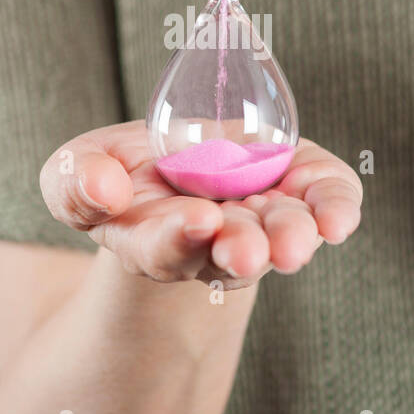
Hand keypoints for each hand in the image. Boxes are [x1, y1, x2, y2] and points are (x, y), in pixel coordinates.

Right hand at [40, 120, 361, 288]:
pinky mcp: (303, 187)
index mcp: (155, 242)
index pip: (163, 250)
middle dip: (239, 251)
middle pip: (231, 256)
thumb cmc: (124, 172)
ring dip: (291, 237)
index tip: (195, 220)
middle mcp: (217, 242)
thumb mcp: (79, 167)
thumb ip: (74, 182)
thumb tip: (105, 188)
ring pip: (284, 236)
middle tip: (246, 252)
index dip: (177, 237)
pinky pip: (330, 202)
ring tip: (295, 242)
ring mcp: (265, 219)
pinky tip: (338, 218)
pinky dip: (337, 206)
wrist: (180, 157)